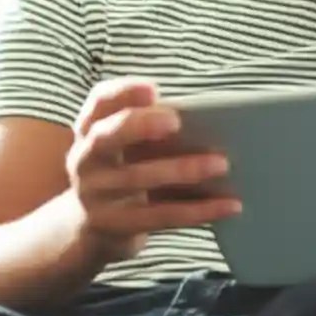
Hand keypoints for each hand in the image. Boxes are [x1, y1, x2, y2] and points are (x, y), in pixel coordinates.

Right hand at [65, 78, 241, 264]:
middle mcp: (86, 158)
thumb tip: (208, 122)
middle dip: (139, 126)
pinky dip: (197, 211)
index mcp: (92, 127)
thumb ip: (151, 128)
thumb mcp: (126, 144)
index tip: (152, 90)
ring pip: (137, 179)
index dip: (123, 92)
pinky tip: (229, 205)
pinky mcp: (114, 226)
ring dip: (183, 170)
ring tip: (221, 164)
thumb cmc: (125, 168)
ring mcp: (95, 194)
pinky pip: (159, 216)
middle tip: (176, 121)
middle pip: (106, 137)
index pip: (100, 101)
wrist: (92, 225)